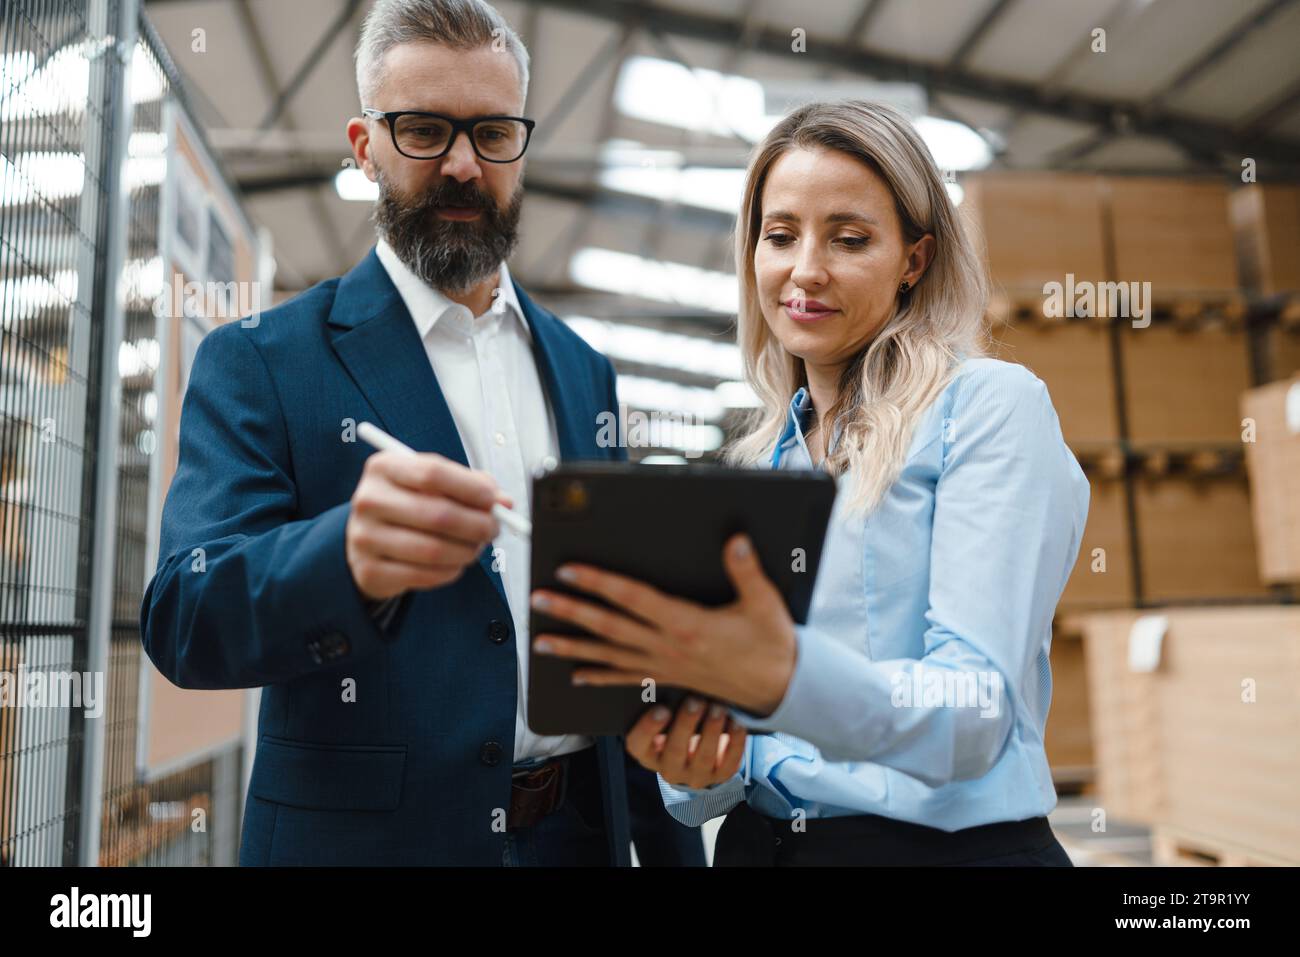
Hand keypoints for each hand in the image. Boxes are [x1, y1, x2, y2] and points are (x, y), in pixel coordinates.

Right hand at [346, 449, 505, 600]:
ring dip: (467, 551)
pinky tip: (455, 563)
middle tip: (494, 529)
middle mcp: (369, 500)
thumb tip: (504, 504)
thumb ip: (471, 486)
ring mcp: (364, 537)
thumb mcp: (434, 484)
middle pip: (437, 514)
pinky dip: (450, 571)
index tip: (494, 500)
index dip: (471, 488)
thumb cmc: (410, 505)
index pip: (433, 473)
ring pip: (434, 549)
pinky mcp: (370, 570)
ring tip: (476, 547)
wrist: (368, 539)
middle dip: (477, 525)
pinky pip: (425, 575)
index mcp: (384, 467)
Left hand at [530, 535, 796, 715]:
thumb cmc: (771, 643)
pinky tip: (576, 675)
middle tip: (537, 598)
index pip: (632, 598)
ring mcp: (664, 665)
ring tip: (540, 641)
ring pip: (608, 655)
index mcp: (687, 623)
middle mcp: (668, 646)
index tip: (569, 570)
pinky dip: (598, 676)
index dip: (598, 583)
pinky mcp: (667, 678)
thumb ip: (746, 570)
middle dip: (570, 611)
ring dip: (572, 647)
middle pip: (608, 626)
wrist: (780, 688)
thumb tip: (735, 540)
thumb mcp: (765, 602)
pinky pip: (625, 678)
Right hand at [627, 698, 746, 789]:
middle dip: (686, 724)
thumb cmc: (677, 725)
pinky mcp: (719, 776)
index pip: (638, 744)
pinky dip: (735, 741)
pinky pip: (728, 762)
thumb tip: (675, 677)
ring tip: (718, 708)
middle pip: (674, 750)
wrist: (700, 754)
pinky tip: (737, 722)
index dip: (648, 728)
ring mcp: (695, 776)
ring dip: (711, 730)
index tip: (662, 709)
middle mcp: (668, 769)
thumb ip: (666, 704)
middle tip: (695, 701)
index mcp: (647, 752)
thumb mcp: (666, 718)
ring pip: (703, 757)